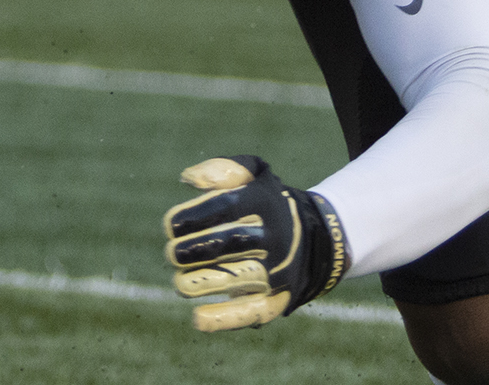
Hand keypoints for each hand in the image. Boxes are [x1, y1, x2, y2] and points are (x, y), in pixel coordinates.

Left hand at [162, 155, 348, 330]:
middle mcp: (275, 236)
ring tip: (180, 283)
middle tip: (171, 254)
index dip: (196, 215)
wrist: (317, 239)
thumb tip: (188, 178)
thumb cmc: (268, 204)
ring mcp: (279, 270)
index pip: (229, 206)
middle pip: (233, 242)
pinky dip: (227, 318)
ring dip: (206, 282)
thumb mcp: (255, 176)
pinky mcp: (278, 300)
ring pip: (241, 277)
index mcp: (265, 203)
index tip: (170, 225)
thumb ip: (223, 170)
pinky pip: (254, 311)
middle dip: (197, 249)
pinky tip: (198, 318)